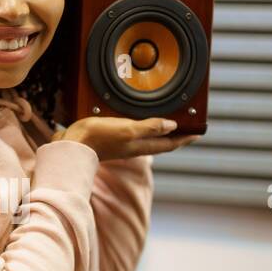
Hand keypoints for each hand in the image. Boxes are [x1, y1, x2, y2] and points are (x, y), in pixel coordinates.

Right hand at [51, 117, 199, 161]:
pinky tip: (140, 123)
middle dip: (175, 136)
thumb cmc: (98, 137)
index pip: (169, 143)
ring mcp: (123, 144)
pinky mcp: (111, 139)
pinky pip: (134, 134)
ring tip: (169, 124)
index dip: (185, 138)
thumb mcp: (127, 129)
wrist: (72, 145)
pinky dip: (144, 129)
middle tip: (188, 129)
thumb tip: (172, 125)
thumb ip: (149, 127)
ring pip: (148, 139)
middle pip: (161, 143)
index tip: (199, 133)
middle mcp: (134, 147)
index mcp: (140, 145)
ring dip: (161, 133)